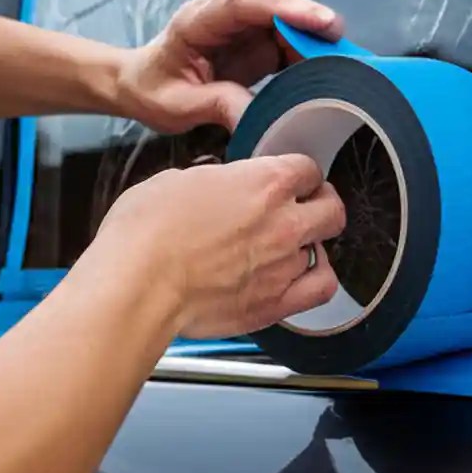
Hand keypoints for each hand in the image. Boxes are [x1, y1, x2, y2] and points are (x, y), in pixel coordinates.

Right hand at [83, 154, 345, 338]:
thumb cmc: (146, 233)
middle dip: (321, 206)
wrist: (139, 285)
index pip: (308, 169)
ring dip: (306, 247)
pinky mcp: (276, 303)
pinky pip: (321, 289)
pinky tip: (303, 277)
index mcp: (264, 182)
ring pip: (323, 250)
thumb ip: (215, 181)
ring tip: (286, 249)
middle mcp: (284, 222)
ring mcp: (284, 265)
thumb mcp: (177, 180)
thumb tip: (219, 185)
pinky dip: (317, 281)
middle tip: (305, 209)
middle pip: (333, 209)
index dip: (299, 175)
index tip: (290, 181)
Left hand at [116, 0, 343, 132]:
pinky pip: (291, 44)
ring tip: (346, 67)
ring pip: (289, 25)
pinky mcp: (260, 42)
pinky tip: (330, 76)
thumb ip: (217, 105)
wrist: (143, 84)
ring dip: (316, 44)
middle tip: (346, 50)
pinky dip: (311, 59)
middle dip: (312, 25)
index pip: (245, 3)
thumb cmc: (154, 89)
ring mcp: (246, 25)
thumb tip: (256, 117)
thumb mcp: (178, 105)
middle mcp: (227, 13)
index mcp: (199, 19)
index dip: (287, 9)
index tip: (322, 23)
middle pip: (276, 9)